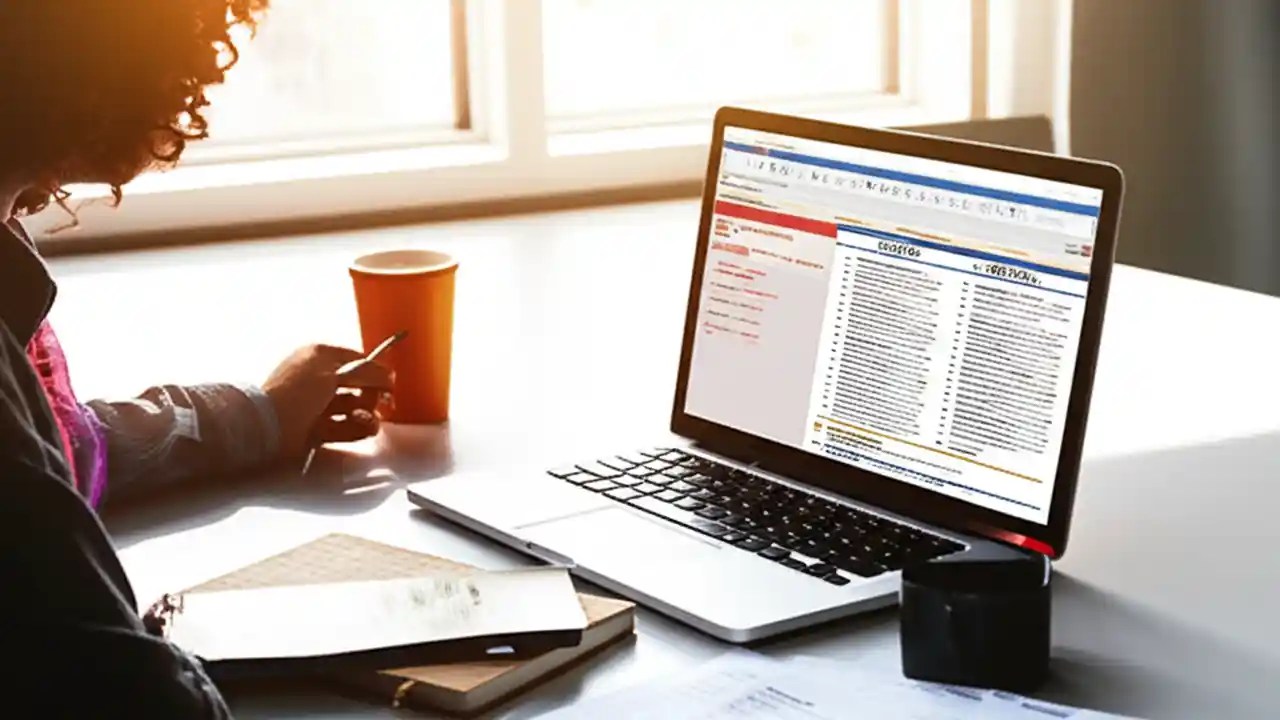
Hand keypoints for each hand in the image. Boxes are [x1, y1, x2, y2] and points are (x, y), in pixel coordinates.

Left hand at [262, 344, 393, 459]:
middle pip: (359, 385)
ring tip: (365, 418)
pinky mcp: (319, 430)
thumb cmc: (298, 390)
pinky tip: (361, 428)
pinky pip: (347, 428)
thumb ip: (367, 372)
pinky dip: (358, 429)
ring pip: (355, 408)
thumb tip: (390, 375)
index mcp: (320, 357)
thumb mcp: (334, 372)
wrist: (268, 425)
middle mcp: (320, 380)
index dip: (376, 371)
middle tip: (383, 403)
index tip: (390, 384)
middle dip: (373, 394)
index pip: (357, 360)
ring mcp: (319, 406)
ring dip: (367, 413)